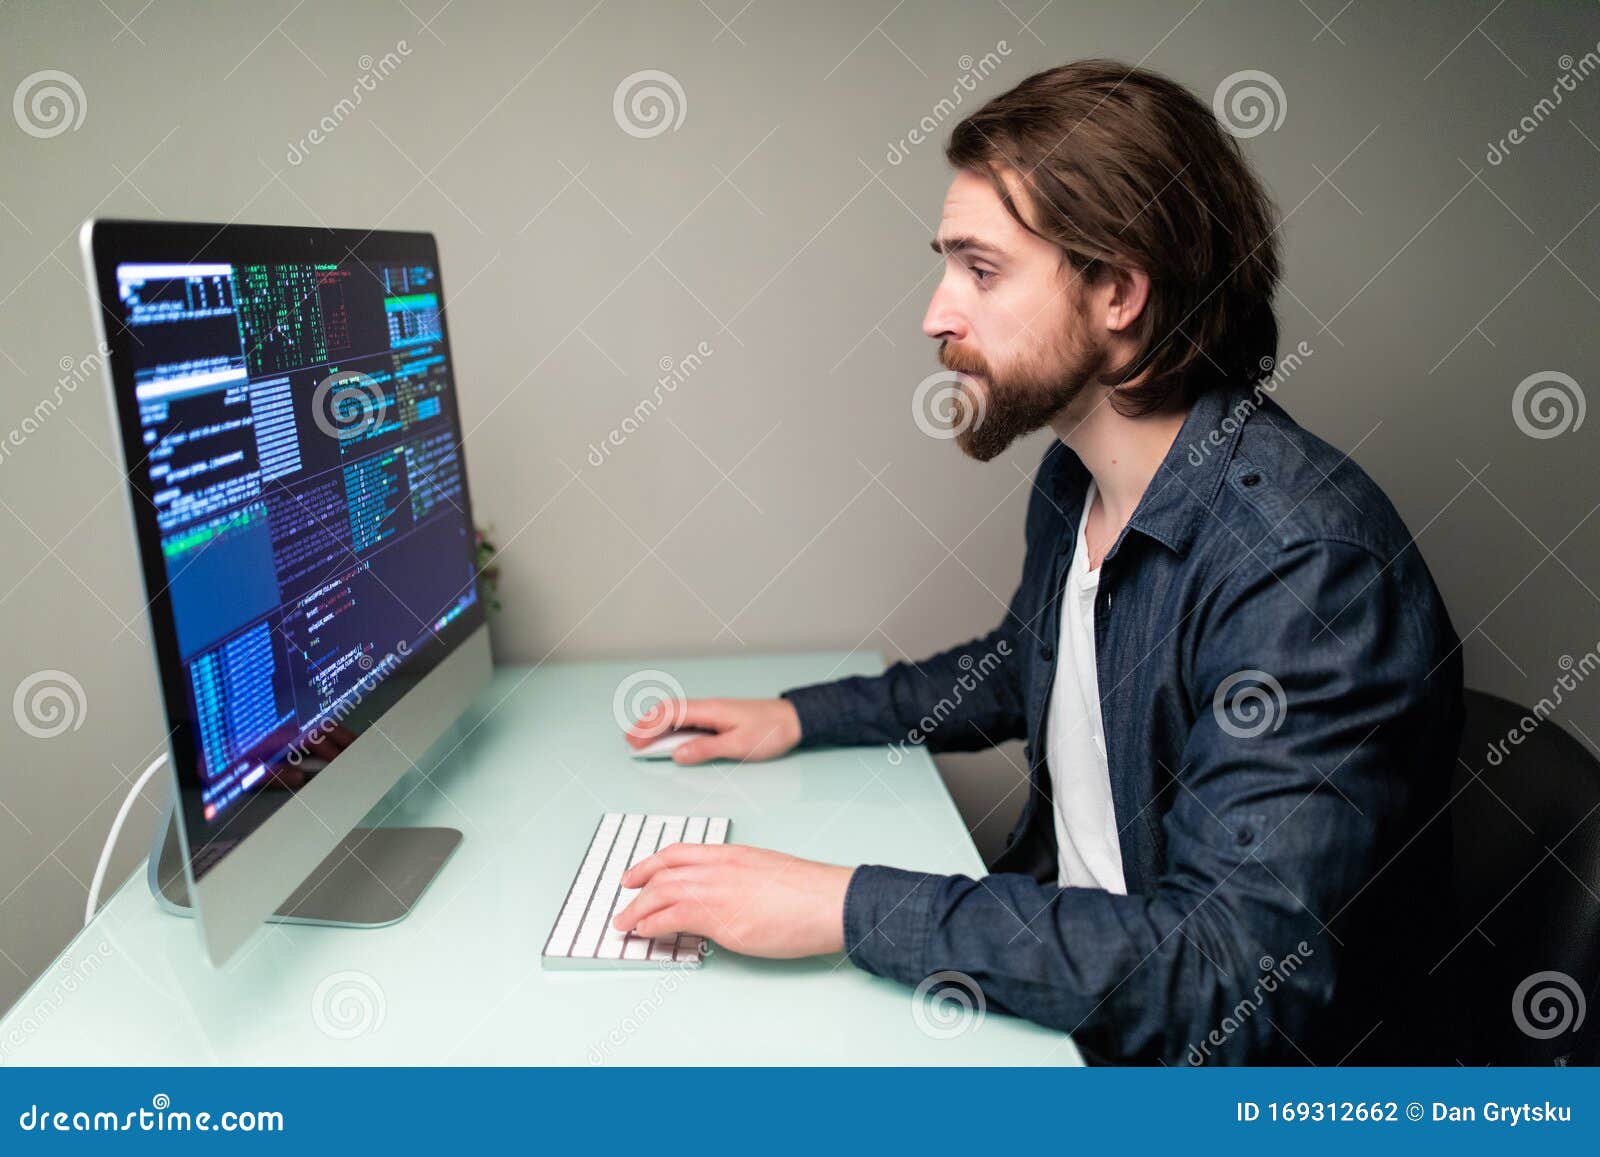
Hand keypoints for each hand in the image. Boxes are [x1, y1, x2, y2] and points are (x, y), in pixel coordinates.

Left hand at [612, 842, 852, 957]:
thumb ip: (738, 880)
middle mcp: (719, 867)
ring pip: (662, 893)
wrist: (829, 902)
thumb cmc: (809, 893)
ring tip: (625, 925)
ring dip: (637, 910)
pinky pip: (672, 917)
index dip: (651, 863)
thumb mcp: (766, 873)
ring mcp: (718, 890)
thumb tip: (723, 899)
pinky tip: (645, 932)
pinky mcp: (721, 917)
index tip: (637, 873)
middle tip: (623, 903)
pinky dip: (652, 924)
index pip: (679, 853)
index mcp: (731, 854)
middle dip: (637, 889)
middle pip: (663, 873)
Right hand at [624, 697, 801, 765]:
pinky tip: (668, 738)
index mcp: (710, 710)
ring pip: (676, 715)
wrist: (794, 720)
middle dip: (646, 725)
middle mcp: (708, 707)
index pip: (670, 713)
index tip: (634, 742)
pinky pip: (688, 720)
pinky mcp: (718, 718)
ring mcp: (713, 712)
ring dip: (657, 726)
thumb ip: (706, 749)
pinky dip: (672, 728)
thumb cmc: (771, 731)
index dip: (648, 727)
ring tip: (642, 741)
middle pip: (668, 711)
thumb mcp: (739, 745)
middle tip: (630, 742)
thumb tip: (677, 753)